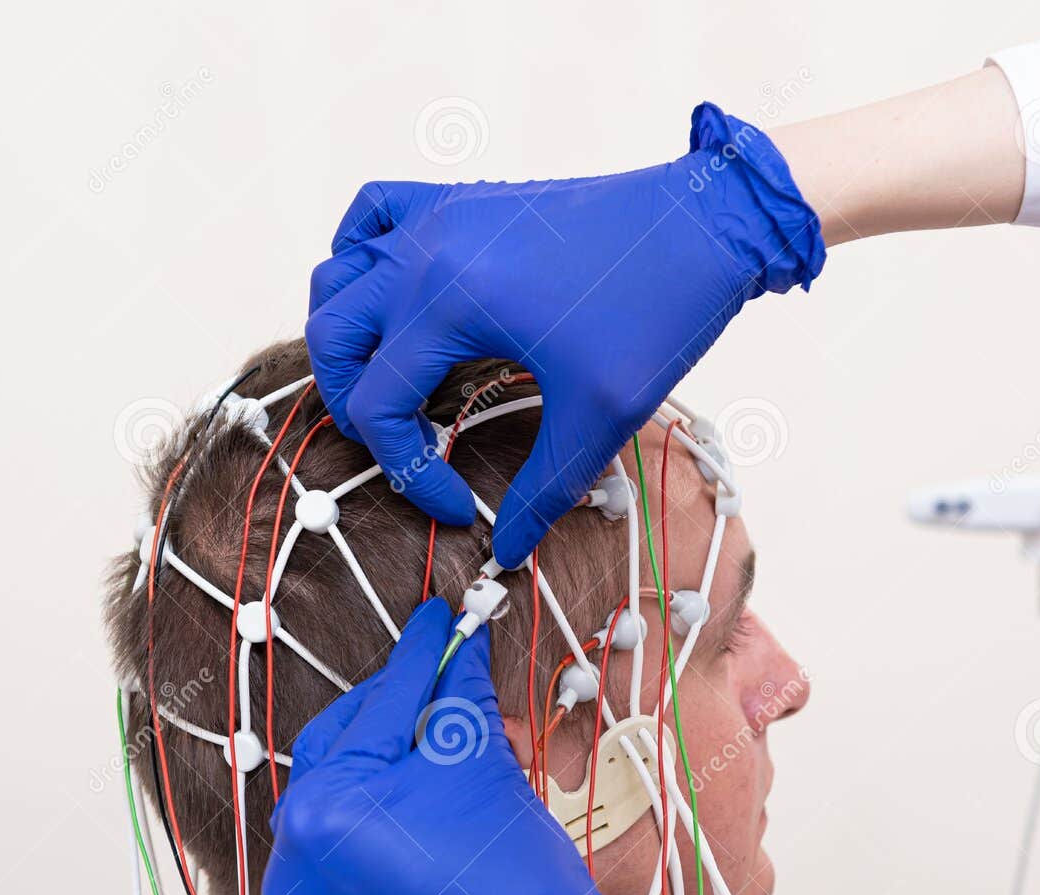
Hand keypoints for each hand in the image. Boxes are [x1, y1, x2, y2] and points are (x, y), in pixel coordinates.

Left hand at [261, 598, 676, 894]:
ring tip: (439, 771)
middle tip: (436, 690)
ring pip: (339, 816)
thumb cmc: (514, 873)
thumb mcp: (483, 763)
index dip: (420, 659)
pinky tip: (417, 833)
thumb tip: (456, 643)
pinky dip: (371, 848)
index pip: (379, 709)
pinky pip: (337, 876)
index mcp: (327, 804)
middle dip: (395, 719)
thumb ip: (456, 692)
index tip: (438, 624)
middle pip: (343, 756)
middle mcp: (295, 860)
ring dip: (383, 784)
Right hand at [305, 103, 824, 567]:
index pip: (377, 403)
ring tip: (388, 387)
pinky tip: (390, 298)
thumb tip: (506, 549)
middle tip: (401, 452)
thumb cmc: (659, 311)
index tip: (455, 504)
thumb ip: (544, 490)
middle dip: (351, 408)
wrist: (708, 225)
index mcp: (447, 301)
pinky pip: (374, 213)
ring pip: (337, 276)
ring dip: (344, 337)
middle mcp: (426, 250)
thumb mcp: (600, 416)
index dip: (405, 470)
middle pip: (332, 338)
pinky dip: (358, 255)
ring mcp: (440, 216)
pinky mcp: (463, 200)